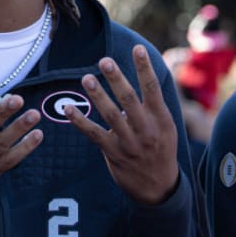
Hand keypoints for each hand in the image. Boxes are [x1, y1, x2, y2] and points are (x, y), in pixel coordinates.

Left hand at [64, 46, 179, 204]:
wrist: (159, 187)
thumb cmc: (161, 149)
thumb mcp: (167, 126)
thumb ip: (154, 104)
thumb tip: (145, 73)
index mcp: (160, 119)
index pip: (153, 89)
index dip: (145, 68)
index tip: (137, 48)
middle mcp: (145, 129)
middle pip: (129, 100)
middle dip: (117, 80)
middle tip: (105, 61)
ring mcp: (129, 143)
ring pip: (111, 116)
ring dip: (98, 96)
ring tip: (86, 78)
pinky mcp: (113, 154)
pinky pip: (95, 134)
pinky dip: (80, 121)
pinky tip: (69, 108)